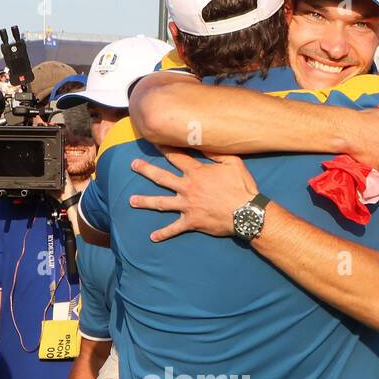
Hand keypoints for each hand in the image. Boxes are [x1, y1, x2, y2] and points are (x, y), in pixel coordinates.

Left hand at [128, 152, 257, 240]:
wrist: (247, 213)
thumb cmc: (242, 187)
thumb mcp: (233, 163)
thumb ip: (216, 153)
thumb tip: (204, 145)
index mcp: (196, 172)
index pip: (176, 157)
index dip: (165, 148)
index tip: (154, 142)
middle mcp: (187, 188)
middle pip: (161, 177)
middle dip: (145, 170)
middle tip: (133, 165)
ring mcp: (187, 206)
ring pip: (161, 203)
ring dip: (145, 201)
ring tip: (131, 200)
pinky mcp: (191, 222)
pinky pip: (174, 229)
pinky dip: (163, 233)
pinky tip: (152, 237)